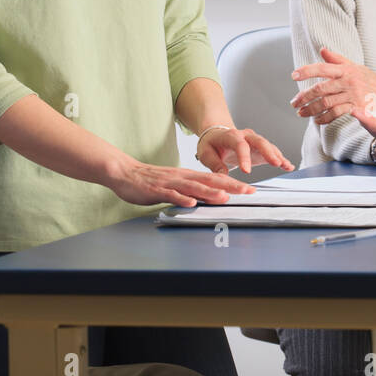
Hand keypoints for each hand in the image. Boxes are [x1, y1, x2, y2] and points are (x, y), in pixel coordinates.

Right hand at [103, 155, 256, 207]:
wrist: (125, 173)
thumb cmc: (150, 181)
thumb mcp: (176, 184)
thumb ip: (192, 190)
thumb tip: (209, 198)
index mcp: (188, 176)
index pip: (215, 179)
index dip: (233, 183)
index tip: (250, 188)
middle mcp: (182, 177)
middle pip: (210, 181)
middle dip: (230, 186)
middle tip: (248, 190)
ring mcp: (170, 183)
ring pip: (193, 187)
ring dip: (209, 192)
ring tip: (225, 197)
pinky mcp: (157, 190)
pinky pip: (171, 194)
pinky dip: (181, 198)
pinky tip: (190, 203)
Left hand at [196, 126, 293, 174]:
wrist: (217, 135)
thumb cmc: (211, 143)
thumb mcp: (206, 153)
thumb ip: (214, 164)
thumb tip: (223, 175)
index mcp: (231, 136)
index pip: (239, 145)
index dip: (244, 157)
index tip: (246, 172)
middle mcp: (245, 136)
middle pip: (259, 141)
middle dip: (268, 152)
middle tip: (275, 163)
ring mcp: (255, 141)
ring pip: (268, 146)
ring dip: (277, 156)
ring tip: (286, 165)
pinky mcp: (260, 149)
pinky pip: (272, 152)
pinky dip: (280, 159)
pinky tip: (288, 166)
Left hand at [291, 47, 375, 123]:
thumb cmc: (371, 80)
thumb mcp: (355, 66)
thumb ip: (337, 59)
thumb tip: (322, 49)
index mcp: (346, 69)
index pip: (322, 68)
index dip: (307, 71)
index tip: (294, 76)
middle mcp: (348, 81)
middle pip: (321, 88)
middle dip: (304, 96)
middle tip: (294, 103)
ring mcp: (353, 95)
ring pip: (326, 103)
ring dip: (311, 109)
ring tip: (301, 113)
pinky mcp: (357, 107)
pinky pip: (336, 114)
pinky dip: (324, 118)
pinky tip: (317, 120)